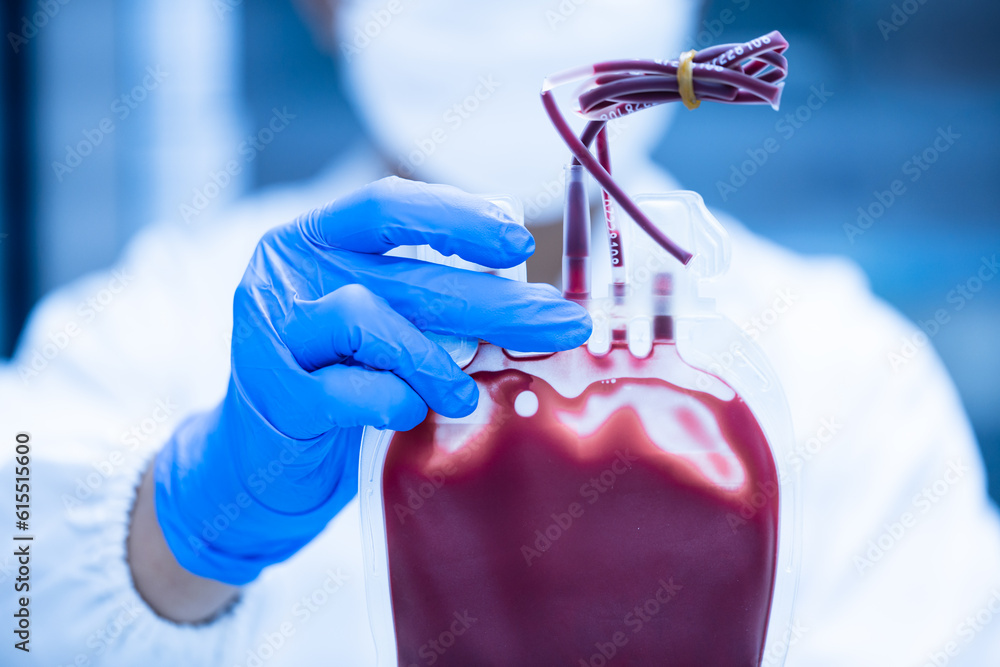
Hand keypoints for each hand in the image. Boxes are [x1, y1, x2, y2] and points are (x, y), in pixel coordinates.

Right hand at [152, 177, 591, 585]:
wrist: (257, 461)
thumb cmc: (336, 382)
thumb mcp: (379, 327)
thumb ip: (428, 300)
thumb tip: (527, 293)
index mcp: (316, 239)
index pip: (387, 207)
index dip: (458, 217)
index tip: (519, 243)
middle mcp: (287, 272)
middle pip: (404, 274)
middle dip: (494, 302)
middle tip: (559, 325)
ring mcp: (272, 331)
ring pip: (367, 318)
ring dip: (436, 359)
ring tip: (468, 395)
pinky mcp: (273, 394)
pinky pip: (346, 389)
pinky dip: (392, 400)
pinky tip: (410, 414)